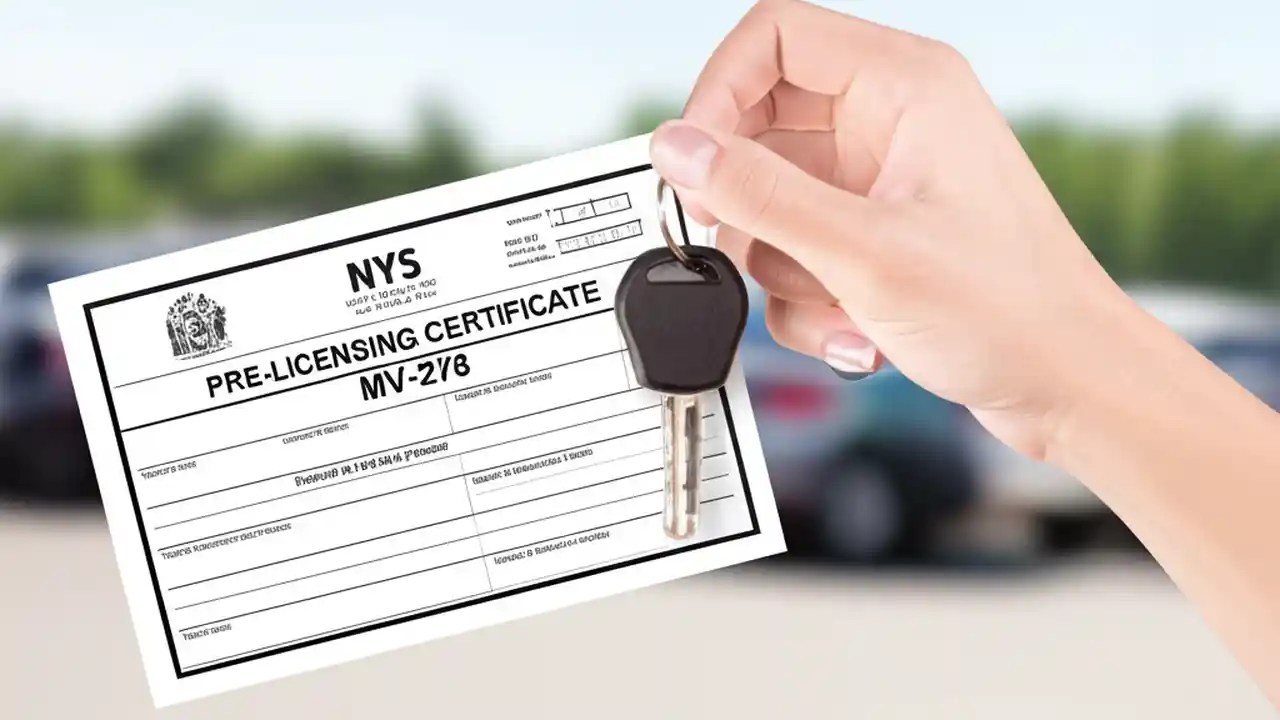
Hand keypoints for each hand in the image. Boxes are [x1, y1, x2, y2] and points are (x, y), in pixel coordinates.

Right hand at [650, 0, 1135, 459]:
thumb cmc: (1009, 309)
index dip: (718, 91)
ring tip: (841, 307)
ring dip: (784, 269)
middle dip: (747, 202)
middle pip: (760, 126)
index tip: (691, 161)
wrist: (1070, 385)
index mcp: (904, 84)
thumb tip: (677, 147)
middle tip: (743, 244)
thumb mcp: (864, 252)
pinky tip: (858, 331)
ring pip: (770, 200)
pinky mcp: (872, 236)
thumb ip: (759, 195)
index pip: (774, 37)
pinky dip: (808, 301)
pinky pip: (796, 252)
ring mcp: (878, 182)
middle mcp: (889, 121)